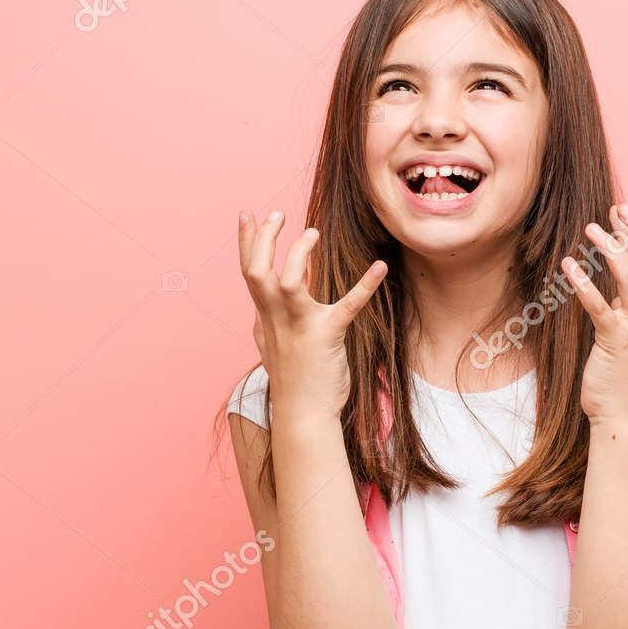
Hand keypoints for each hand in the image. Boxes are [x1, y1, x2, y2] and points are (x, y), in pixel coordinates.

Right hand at [238, 209, 386, 420]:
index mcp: (265, 317)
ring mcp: (299, 327)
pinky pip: (346, 306)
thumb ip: (281, 309)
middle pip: (256, 271)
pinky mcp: (326, 336)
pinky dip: (364, 285)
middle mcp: (275, 319)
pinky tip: (379, 267)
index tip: (249, 214)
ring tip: (312, 233)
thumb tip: (292, 275)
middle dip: (262, 239)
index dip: (248, 242)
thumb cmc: (297, 377)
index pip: (249, 272)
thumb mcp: (280, 338)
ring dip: (297, 254)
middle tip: (276, 214)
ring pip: (285, 283)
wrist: (304, 415)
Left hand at [561, 203, 627, 425]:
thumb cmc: (615, 376)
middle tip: (615, 208)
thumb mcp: (619, 333)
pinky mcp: (613, 340)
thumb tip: (608, 286)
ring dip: (613, 249)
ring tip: (591, 229)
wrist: (619, 414)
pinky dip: (584, 283)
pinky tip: (568, 266)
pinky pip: (600, 306)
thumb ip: (619, 309)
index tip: (625, 213)